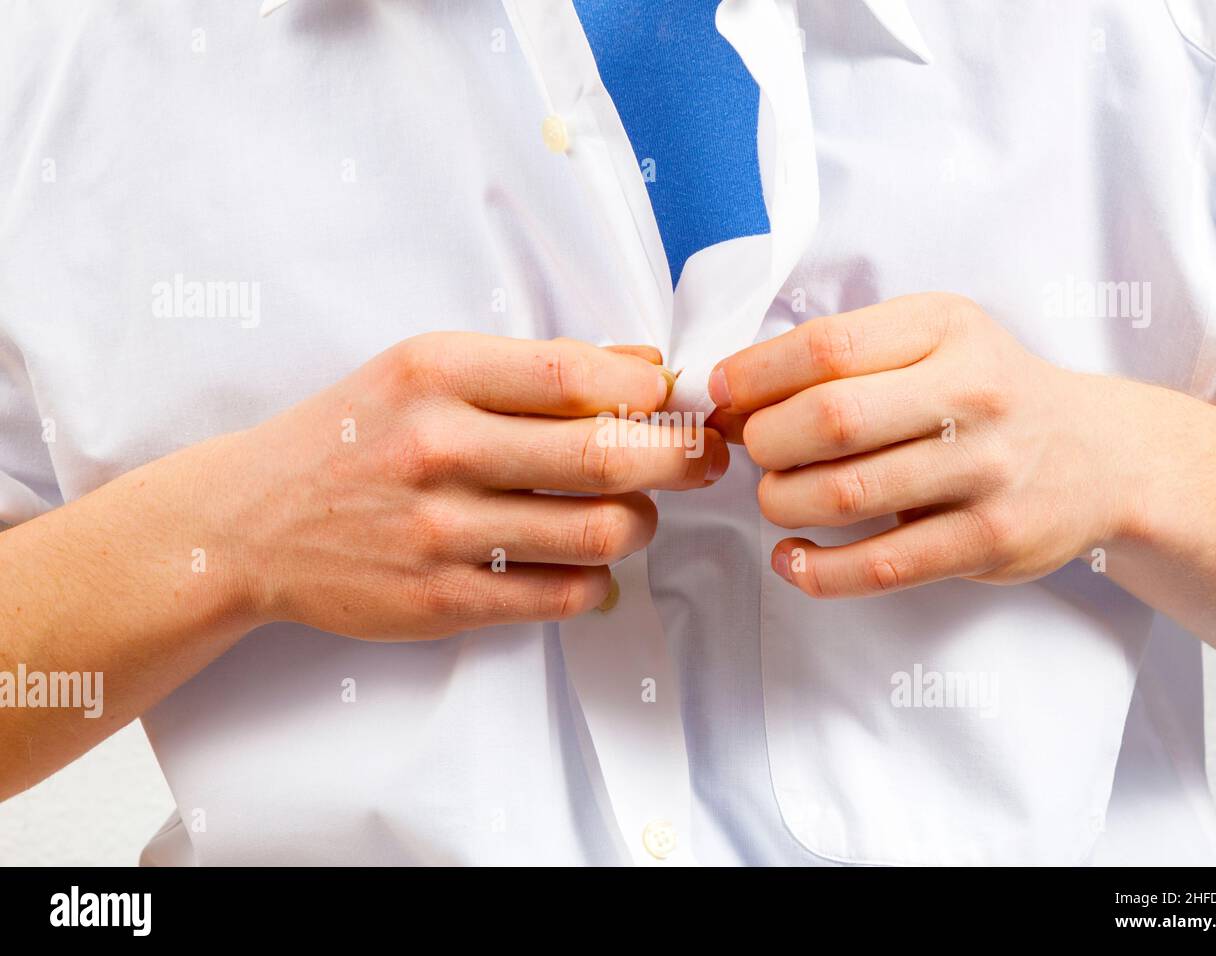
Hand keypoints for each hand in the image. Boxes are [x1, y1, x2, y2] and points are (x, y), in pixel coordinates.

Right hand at [224, 334, 726, 637]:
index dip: (652, 388)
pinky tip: (589, 566)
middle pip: (607, 456)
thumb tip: (642, 361)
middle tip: (703, 458)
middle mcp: (439, 447)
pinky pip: (560, 596)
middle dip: (681, 457)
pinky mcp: (440, 600)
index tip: (674, 398)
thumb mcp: (422, 370)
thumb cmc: (353, 435)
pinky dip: (597, 582)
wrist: (252, 521)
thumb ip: (531, 367)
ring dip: (640, 523)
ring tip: (633, 513)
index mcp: (438, 372)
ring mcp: (439, 531)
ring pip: (598, 532)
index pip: (580, 374)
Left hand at [708, 293, 1142, 597]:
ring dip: (784, 501)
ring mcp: (985, 471)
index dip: (756, 373)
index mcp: (945, 328)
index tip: (722, 393)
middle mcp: (972, 393)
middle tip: (756, 451)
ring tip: (778, 498)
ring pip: (847, 494)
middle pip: (831, 419)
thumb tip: (734, 392)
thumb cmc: (989, 393)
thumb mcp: (935, 339)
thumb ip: (848, 356)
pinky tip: (793, 559)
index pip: (827, 345)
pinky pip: (881, 565)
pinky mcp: (988, 540)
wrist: (1100, 456)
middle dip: (766, 441)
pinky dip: (818, 570)